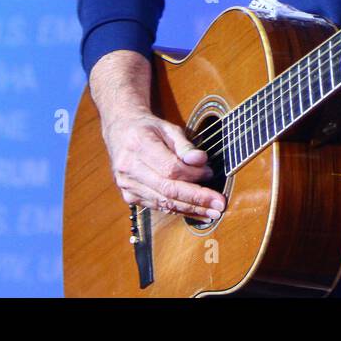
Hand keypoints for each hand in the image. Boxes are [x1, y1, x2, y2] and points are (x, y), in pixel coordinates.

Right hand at [100, 108, 226, 220]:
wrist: (120, 132)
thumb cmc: (149, 129)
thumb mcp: (168, 128)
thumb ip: (185, 145)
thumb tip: (202, 161)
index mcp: (138, 145)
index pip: (170, 168)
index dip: (193, 174)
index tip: (211, 173)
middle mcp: (129, 168)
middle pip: (167, 189)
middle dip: (196, 199)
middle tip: (219, 204)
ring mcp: (127, 185)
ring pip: (163, 202)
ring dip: (191, 209)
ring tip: (213, 212)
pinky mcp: (129, 196)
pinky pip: (158, 206)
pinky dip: (179, 210)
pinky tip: (196, 212)